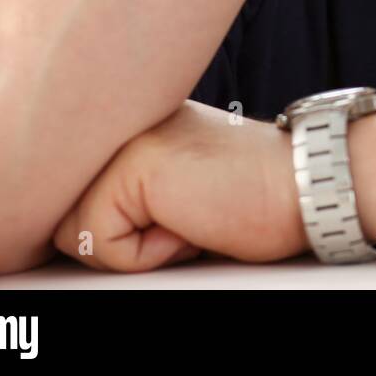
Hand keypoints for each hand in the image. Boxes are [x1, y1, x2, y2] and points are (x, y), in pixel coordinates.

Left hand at [52, 101, 306, 271]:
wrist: (310, 183)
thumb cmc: (261, 195)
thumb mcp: (182, 186)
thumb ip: (132, 189)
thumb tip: (75, 231)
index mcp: (135, 122)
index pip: (75, 188)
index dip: (107, 227)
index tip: (168, 222)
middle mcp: (124, 122)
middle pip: (65, 210)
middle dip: (115, 237)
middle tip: (183, 221)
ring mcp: (125, 139)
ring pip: (73, 229)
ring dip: (132, 245)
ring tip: (190, 218)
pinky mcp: (132, 167)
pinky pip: (98, 240)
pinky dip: (145, 253)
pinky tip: (192, 222)